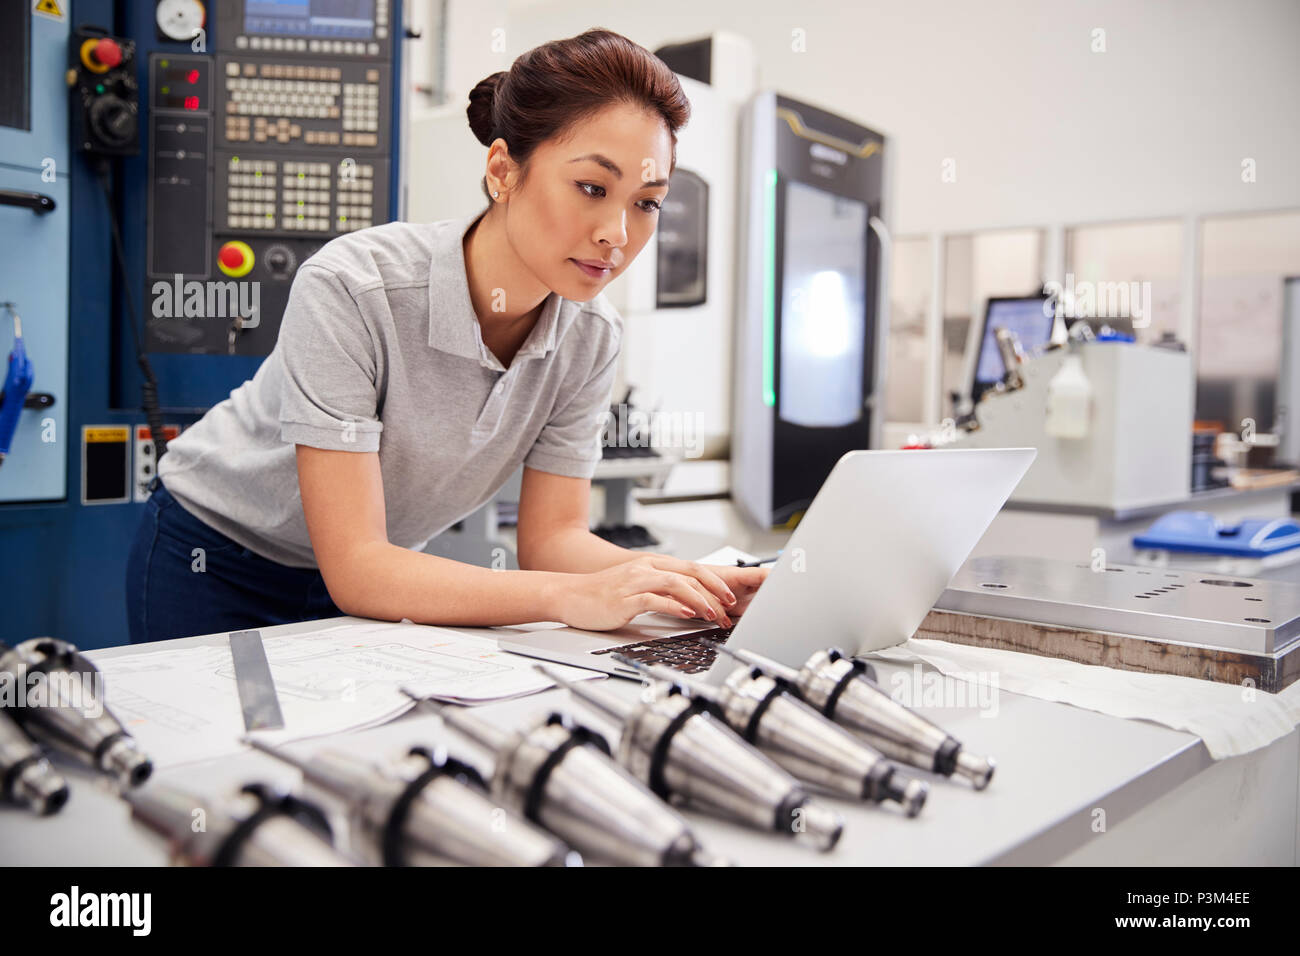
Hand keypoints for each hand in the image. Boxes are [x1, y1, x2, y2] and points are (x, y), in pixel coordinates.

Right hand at [550, 554, 766, 631]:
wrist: (569, 595)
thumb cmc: (602, 594)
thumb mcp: (636, 587)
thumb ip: (661, 590)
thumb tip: (689, 602)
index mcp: (652, 564)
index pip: (692, 568)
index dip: (715, 582)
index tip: (729, 598)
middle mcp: (646, 569)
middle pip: (690, 573)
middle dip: (715, 591)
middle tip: (729, 608)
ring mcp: (636, 581)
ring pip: (677, 584)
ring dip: (700, 600)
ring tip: (713, 614)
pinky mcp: (625, 598)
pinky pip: (656, 598)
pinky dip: (675, 606)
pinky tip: (687, 614)